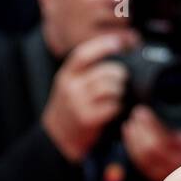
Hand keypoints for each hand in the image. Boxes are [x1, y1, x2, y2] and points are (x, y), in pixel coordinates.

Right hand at [42, 30, 139, 162]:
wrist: (57, 137)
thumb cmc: (69, 108)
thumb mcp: (69, 84)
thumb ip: (86, 70)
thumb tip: (114, 51)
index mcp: (66, 75)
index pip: (84, 54)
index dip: (103, 45)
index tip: (119, 42)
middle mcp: (71, 87)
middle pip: (105, 71)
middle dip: (120, 74)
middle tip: (123, 79)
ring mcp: (78, 103)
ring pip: (112, 88)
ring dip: (120, 91)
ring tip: (117, 94)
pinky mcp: (88, 118)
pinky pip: (113, 106)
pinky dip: (119, 106)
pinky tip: (115, 108)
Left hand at [122, 104, 180, 180]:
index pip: (163, 138)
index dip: (149, 124)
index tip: (142, 109)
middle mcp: (178, 164)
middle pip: (150, 148)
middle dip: (139, 129)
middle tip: (135, 114)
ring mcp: (169, 173)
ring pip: (144, 158)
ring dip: (133, 140)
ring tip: (129, 125)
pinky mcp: (162, 177)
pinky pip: (143, 166)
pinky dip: (133, 152)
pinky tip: (130, 139)